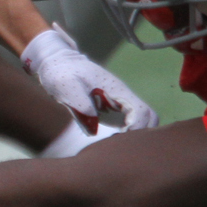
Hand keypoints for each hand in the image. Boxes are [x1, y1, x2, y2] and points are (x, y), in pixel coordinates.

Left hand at [20, 26, 156, 131]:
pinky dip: (124, 134)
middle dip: (141, 134)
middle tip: (118, 142)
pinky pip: (127, 124)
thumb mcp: (66, 84)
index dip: (136, 127)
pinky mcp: (110, 111)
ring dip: (133, 134)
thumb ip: (79, 101)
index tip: (119, 136)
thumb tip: (93, 121)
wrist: (57, 65)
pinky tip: (106, 138)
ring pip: (141, 122)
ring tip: (112, 141)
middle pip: (149, 118)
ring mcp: (118, 105)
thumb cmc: (61, 73)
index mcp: (117, 91)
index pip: (141, 111)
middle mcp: (122, 98)